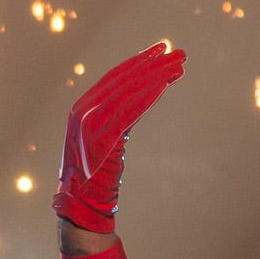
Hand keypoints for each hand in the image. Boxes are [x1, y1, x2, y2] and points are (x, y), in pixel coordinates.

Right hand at [56, 42, 184, 238]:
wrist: (80, 206)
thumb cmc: (94, 178)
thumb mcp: (103, 140)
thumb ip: (115, 120)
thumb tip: (137, 102)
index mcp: (81, 108)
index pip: (114, 78)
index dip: (139, 62)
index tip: (161, 52)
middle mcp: (83, 111)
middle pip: (124, 80)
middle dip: (154, 64)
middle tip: (179, 54)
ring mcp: (90, 124)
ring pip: (129, 91)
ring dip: (157, 76)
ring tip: (180, 66)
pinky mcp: (101, 138)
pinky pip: (129, 111)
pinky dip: (148, 96)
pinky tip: (165, 85)